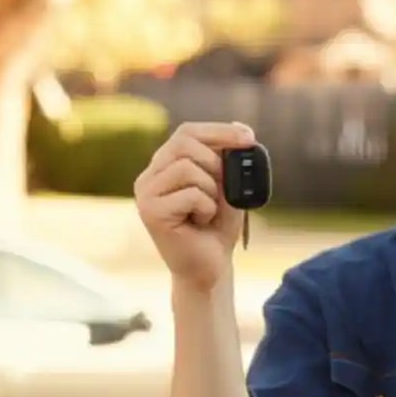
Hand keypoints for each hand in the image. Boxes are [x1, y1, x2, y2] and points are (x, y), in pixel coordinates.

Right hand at [134, 121, 255, 290]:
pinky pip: (190, 194)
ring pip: (188, 168)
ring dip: (211, 192)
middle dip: (215, 163)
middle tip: (222, 190)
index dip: (219, 131)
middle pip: (185, 143)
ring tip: (206, 212)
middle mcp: (149, 176)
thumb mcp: (227, 186)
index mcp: (165, 165)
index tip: (249, 138)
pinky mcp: (150, 212)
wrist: (208, 268)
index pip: (188, 132)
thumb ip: (228, 159)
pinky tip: (200, 223)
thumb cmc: (216, 227)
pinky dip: (206, 208)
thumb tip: (240, 128)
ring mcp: (146, 194)